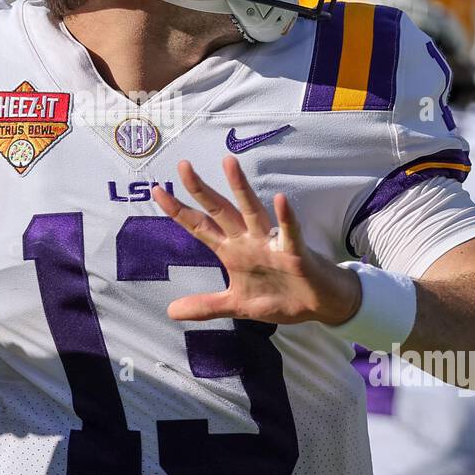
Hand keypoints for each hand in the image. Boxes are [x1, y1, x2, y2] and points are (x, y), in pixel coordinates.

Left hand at [151, 156, 360, 325]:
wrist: (318, 306)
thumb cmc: (280, 296)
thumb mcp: (236, 305)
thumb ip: (205, 306)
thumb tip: (170, 312)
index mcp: (232, 251)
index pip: (200, 226)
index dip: (178, 211)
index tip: (157, 190)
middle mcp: (247, 241)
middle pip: (220, 210)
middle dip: (201, 190)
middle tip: (182, 166)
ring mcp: (270, 244)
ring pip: (252, 211)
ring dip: (240, 188)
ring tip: (228, 163)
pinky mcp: (294, 253)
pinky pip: (289, 233)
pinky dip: (286, 218)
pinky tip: (281, 200)